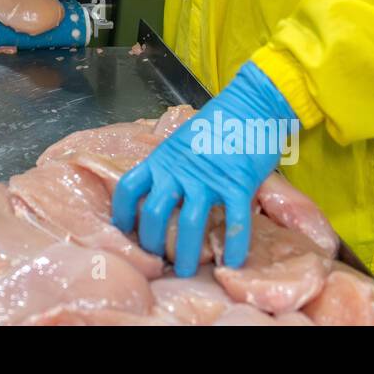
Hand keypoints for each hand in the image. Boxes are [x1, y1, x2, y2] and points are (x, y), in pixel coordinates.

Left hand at [112, 62, 297, 275]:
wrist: (251, 103)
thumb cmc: (218, 121)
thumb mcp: (182, 139)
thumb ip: (170, 163)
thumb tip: (162, 186)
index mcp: (162, 158)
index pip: (129, 187)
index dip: (122, 213)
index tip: (124, 231)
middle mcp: (179, 170)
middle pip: (153, 213)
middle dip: (152, 242)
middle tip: (157, 259)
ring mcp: (208, 178)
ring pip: (188, 224)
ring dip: (186, 254)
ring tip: (185, 270)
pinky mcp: (238, 184)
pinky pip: (233, 223)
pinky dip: (232, 246)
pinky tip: (231, 262)